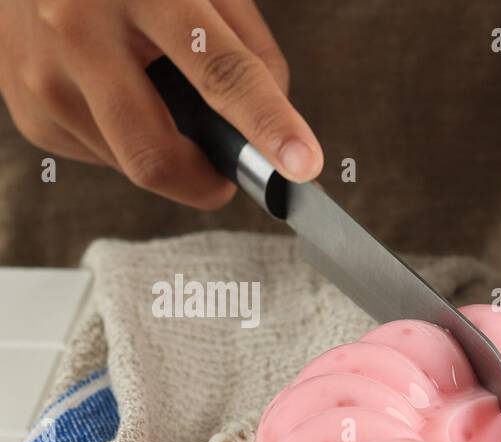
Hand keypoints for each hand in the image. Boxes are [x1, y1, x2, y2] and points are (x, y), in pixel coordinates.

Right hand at [0, 0, 321, 206]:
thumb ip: (248, 51)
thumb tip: (276, 130)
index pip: (219, 71)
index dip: (267, 124)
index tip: (302, 164)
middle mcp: (79, 32)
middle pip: (157, 152)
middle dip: (207, 181)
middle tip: (231, 172)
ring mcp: (42, 76)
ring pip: (131, 164)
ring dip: (167, 153)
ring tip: (159, 97)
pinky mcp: (29, 111)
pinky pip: (103, 157)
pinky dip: (128, 143)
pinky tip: (118, 95)